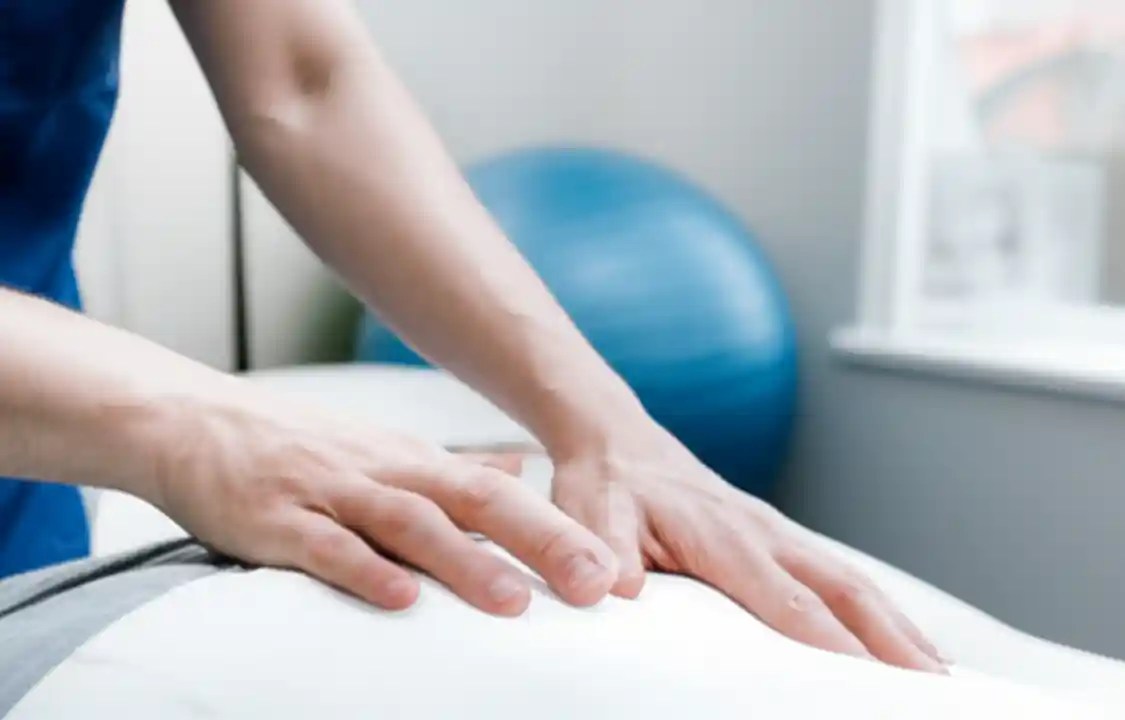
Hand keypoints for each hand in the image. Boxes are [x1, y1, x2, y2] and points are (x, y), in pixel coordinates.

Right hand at [138, 389, 618, 613]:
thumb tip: (521, 470)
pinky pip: (327, 547)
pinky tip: (401, 599)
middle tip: (593, 584)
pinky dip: (366, 572)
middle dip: (540, 541)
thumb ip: (452, 470)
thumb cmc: (301, 448)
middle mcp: (386, 471)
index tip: (611, 569)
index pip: (501, 491)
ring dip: (465, 562)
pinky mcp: (277, 519)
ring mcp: (332, 493)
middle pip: (476, 500)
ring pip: (410, 524)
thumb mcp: (386, 451)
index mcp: (415, 461)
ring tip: (514, 601)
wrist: (196, 422)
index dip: (559, 527)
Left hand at [552, 425, 947, 672]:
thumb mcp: (589, 513)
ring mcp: (776, 532)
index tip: (871, 682)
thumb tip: (612, 587)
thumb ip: (599, 550)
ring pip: (853, 580)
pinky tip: (898, 635)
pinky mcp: (776, 536)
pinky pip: (837, 573)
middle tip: (936, 688)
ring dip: (898, 625)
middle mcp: (764, 532)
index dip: (834, 644)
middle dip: (894, 640)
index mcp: (725, 535)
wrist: (616, 438)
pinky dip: (876, 607)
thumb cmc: (606, 483)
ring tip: (938, 673)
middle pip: (846, 590)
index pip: (790, 601)